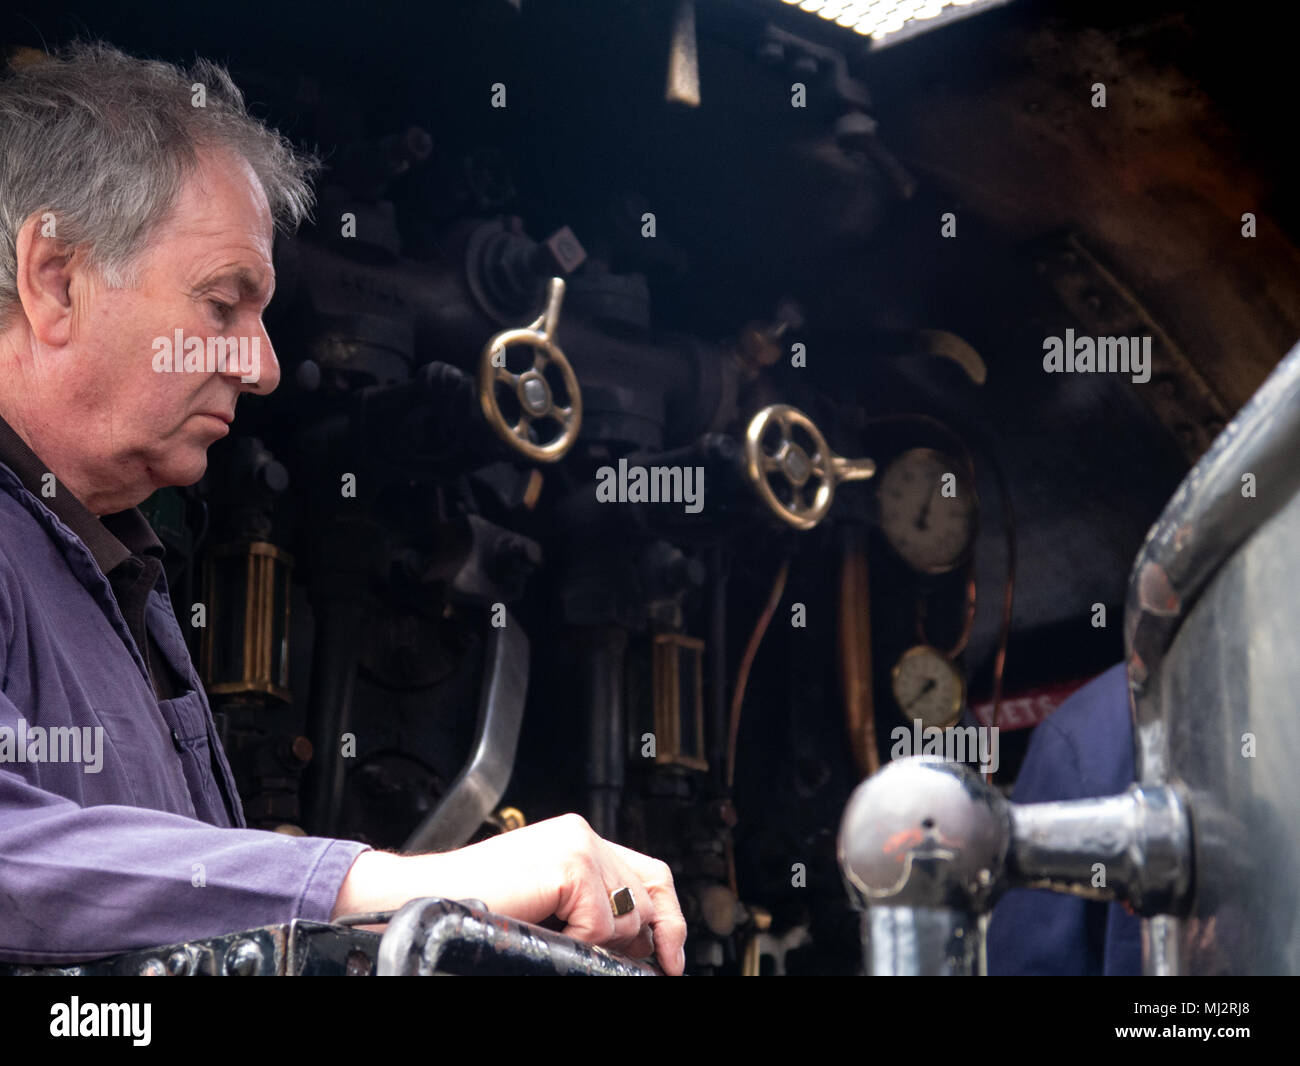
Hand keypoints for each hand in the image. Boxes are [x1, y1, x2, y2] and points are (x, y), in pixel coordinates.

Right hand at [331, 814, 686, 974]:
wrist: (426, 897)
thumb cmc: (477, 901)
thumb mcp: (548, 901)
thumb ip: (589, 902)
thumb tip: (643, 939)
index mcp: (578, 839)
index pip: (651, 874)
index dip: (669, 917)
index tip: (671, 958)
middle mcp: (583, 835)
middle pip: (647, 895)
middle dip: (641, 940)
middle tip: (618, 962)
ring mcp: (578, 846)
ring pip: (626, 916)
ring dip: (597, 942)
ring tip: (555, 936)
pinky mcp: (570, 864)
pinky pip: (600, 924)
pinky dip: (578, 942)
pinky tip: (544, 931)